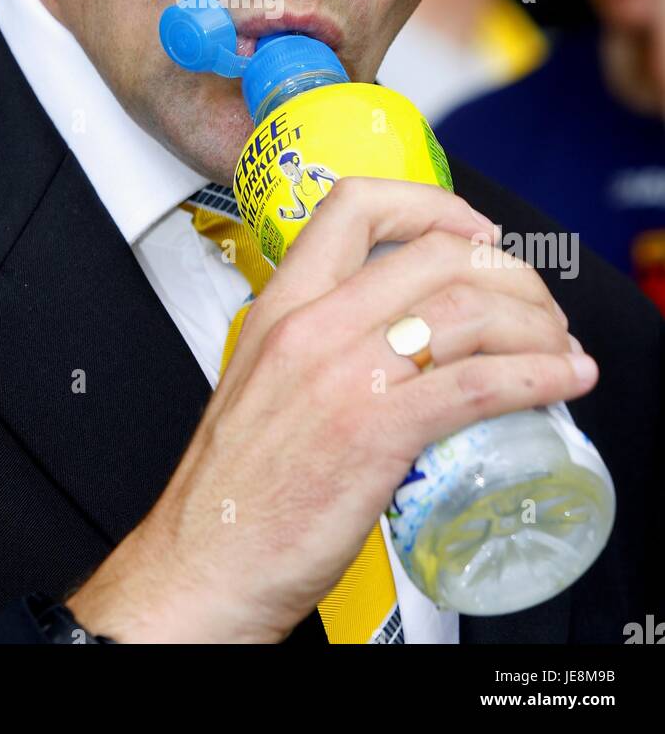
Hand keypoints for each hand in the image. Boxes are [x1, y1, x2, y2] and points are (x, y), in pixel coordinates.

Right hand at [69, 178, 595, 642]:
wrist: (204, 563)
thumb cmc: (234, 486)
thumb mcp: (263, 380)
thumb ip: (319, 344)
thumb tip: (395, 334)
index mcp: (280, 305)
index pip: (356, 205)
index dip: (432, 204)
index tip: (474, 232)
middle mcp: (313, 326)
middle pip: (437, 253)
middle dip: (508, 272)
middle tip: (535, 306)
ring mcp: (346, 376)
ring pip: (468, 309)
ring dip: (535, 324)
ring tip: (558, 347)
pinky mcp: (377, 434)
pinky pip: (478, 384)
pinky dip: (538, 376)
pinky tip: (563, 381)